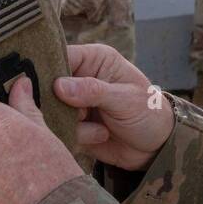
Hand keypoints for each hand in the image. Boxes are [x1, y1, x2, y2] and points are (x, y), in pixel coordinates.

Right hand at [56, 43, 175, 171]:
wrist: (157, 148)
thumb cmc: (148, 113)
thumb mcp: (125, 99)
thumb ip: (93, 90)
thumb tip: (58, 85)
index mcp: (95, 59)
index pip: (61, 55)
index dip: (48, 69)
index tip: (45, 86)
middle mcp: (80, 77)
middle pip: (48, 84)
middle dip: (58, 103)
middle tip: (81, 114)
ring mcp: (74, 102)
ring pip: (51, 110)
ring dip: (73, 123)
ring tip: (102, 128)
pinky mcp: (72, 125)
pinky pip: (59, 130)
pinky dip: (78, 136)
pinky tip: (102, 135)